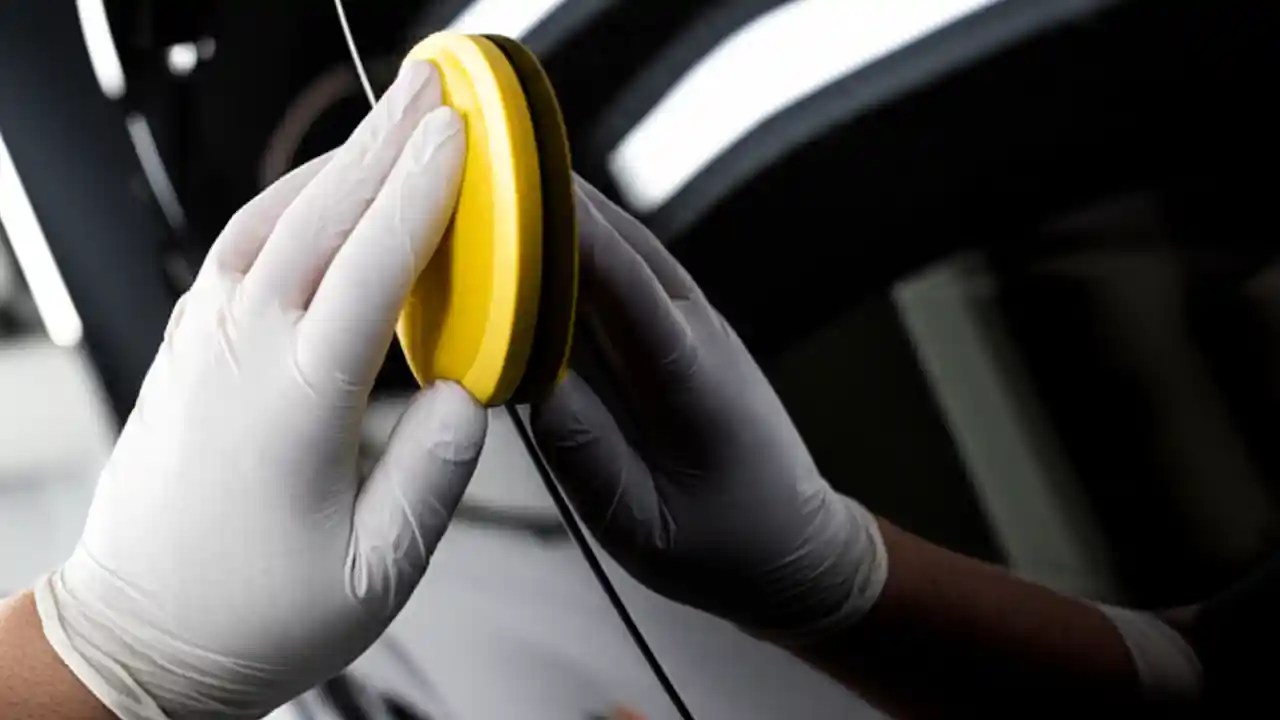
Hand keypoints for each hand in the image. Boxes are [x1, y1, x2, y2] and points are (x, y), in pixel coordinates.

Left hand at [35, 60, 483, 717]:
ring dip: (335, 162)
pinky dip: (289, 201)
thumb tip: (467, 394)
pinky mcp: (188, 349)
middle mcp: (240, 354)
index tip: (460, 140)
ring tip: (388, 122)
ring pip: (273, 219)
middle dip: (383, 143)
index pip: (371, 268)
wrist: (139, 636)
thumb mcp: (377, 572)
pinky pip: (240, 246)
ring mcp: (204, 344)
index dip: (421, 195)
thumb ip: (433, 475)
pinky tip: (321, 194)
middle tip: (434, 91)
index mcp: (296, 403)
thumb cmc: (254, 615)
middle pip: (320, 217)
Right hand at [532, 180, 885, 638]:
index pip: (623, 281)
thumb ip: (588, 457)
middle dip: (552, 198)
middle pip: (622, 241)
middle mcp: (696, 330)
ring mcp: (692, 326)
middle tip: (477, 161)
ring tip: (491, 182)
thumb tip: (525, 387)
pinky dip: (578, 250)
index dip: (564, 230)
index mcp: (691, 374)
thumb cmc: (727, 547)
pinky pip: (624, 275)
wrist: (795, 549)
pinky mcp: (679, 335)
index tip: (505, 187)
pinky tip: (531, 242)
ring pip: (625, 247)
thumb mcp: (647, 526)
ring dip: (565, 213)